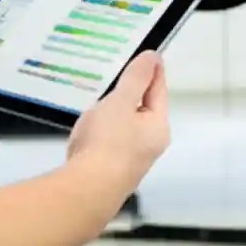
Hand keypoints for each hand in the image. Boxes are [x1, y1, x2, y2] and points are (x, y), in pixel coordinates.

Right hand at [66, 51, 170, 193]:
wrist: (87, 190)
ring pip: (125, 127)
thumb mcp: (122, 102)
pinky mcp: (111, 169)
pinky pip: (109, 142)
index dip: (152, 71)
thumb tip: (152, 58)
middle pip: (142, 110)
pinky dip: (102, 131)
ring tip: (101, 101)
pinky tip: (90, 130)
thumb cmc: (107, 144)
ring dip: (114, 113)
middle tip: (122, 73)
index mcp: (158, 127)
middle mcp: (150, 145)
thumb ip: (136, 78)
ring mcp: (131, 159)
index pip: (158, 90)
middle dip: (131, 93)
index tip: (150, 56)